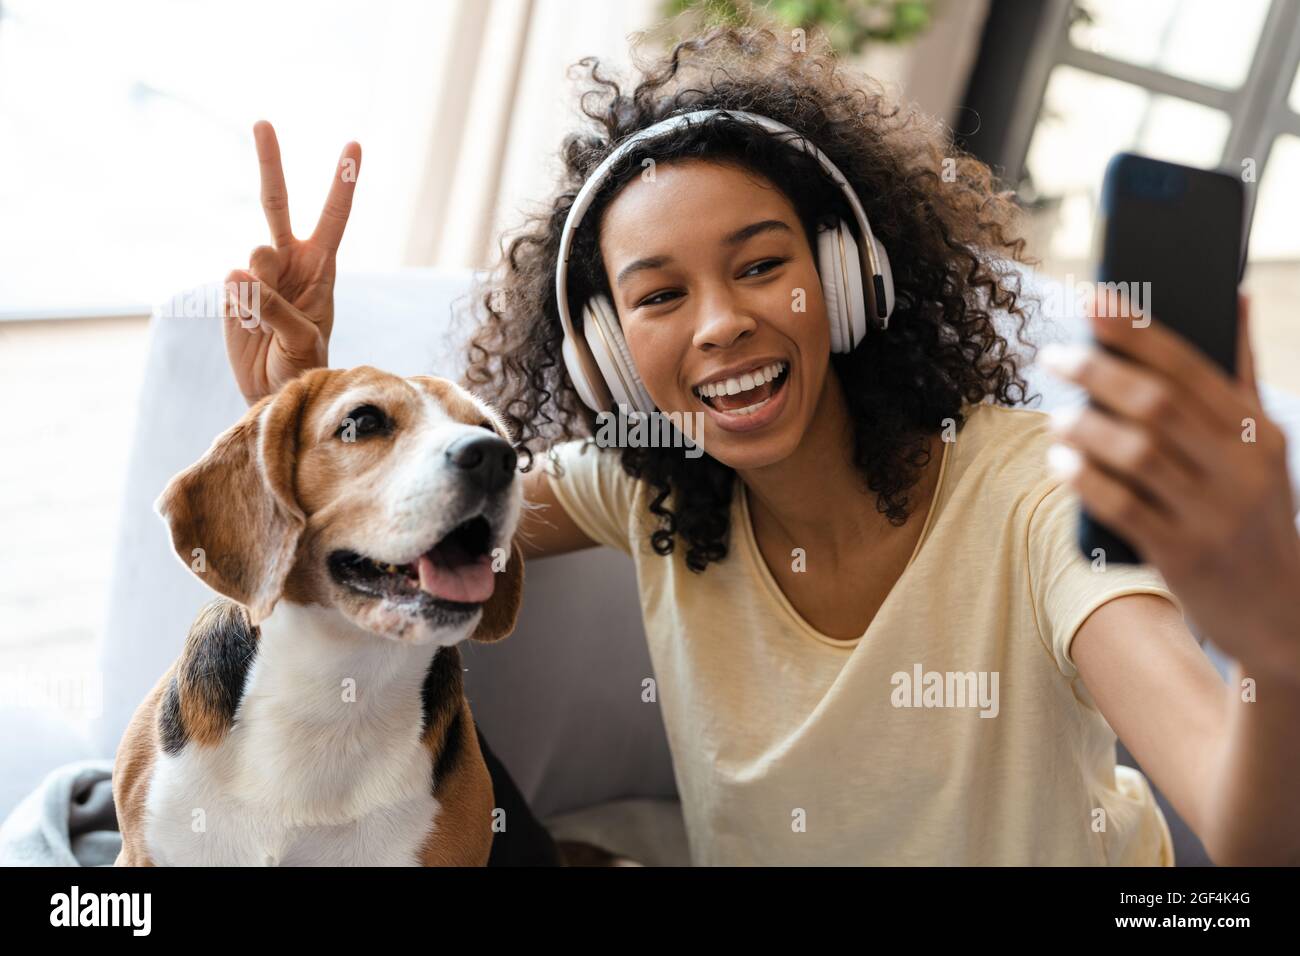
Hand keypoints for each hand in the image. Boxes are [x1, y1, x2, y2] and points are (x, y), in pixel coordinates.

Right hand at [223, 120, 361, 403]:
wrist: (275, 394)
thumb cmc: (304, 366)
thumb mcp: (302, 339)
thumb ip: (275, 306)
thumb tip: (239, 271)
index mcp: (320, 268)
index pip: (333, 218)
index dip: (342, 183)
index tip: (353, 145)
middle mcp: (289, 263)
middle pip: (276, 203)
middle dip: (270, 162)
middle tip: (262, 122)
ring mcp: (257, 275)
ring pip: (253, 255)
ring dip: (261, 285)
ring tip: (269, 319)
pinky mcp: (231, 292)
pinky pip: (231, 286)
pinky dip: (240, 305)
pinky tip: (250, 326)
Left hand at [1041, 295, 1299, 684]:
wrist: (1284, 615)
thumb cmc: (1254, 515)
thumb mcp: (1263, 449)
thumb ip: (1242, 374)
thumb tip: (1234, 294)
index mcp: (1259, 431)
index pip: (1191, 366)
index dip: (1136, 331)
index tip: (1091, 301)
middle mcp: (1241, 467)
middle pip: (1157, 403)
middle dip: (1098, 372)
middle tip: (1052, 356)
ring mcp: (1214, 513)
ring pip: (1137, 453)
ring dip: (1085, 428)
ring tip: (1055, 417)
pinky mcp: (1184, 555)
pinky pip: (1123, 507)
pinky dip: (1085, 480)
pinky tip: (1060, 463)